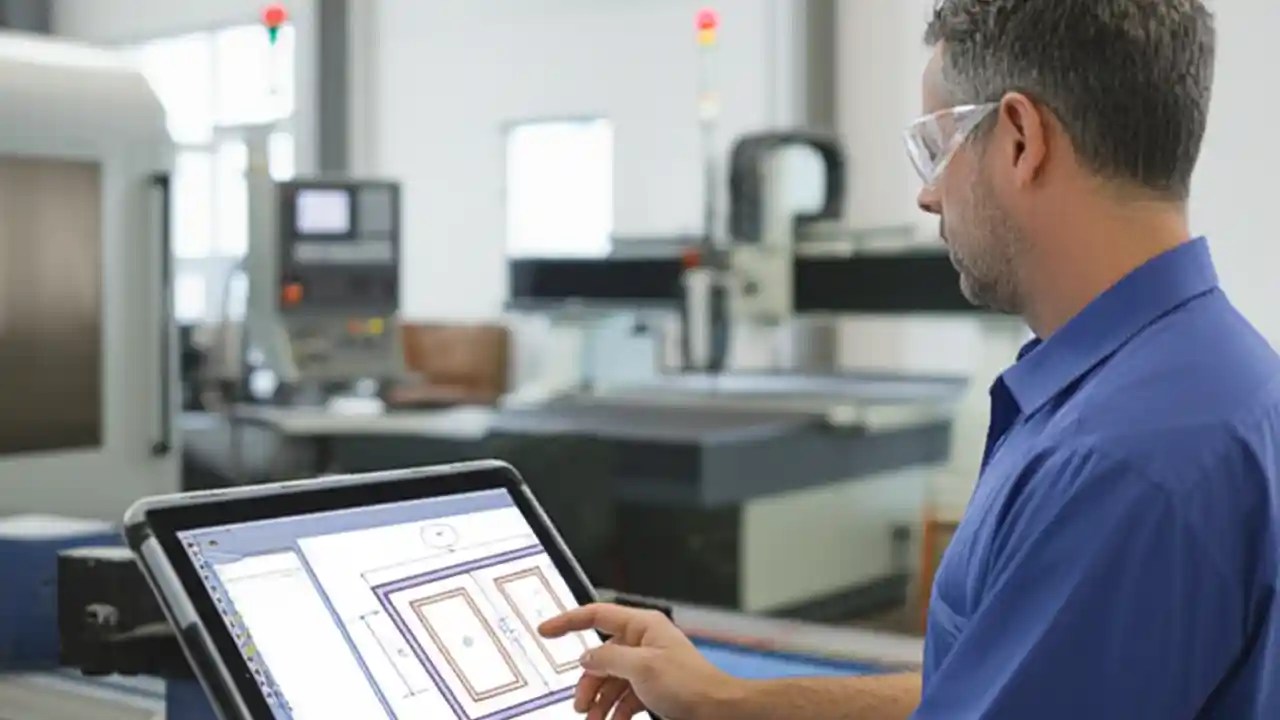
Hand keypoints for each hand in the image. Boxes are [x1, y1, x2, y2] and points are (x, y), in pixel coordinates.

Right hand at [539, 603, 741, 719]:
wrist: (718, 711)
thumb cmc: (689, 684)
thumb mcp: (641, 668)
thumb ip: (608, 660)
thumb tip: (586, 657)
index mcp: (642, 625)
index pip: (596, 615)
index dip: (568, 621)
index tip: (545, 630)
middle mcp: (644, 641)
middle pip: (601, 657)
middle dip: (588, 682)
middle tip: (580, 706)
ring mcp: (648, 665)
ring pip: (611, 680)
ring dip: (599, 701)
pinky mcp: (653, 686)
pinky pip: (624, 695)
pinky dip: (615, 710)